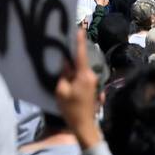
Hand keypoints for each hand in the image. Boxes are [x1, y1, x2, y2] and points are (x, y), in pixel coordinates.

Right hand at [54, 34, 100, 149]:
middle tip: (62, 44)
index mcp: (84, 74)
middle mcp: (91, 75)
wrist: (84, 126)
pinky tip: (67, 75)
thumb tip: (65, 62)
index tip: (80, 28)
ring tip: (62, 60)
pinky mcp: (91, 87)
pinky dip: (74, 73)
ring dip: (72, 65)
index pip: (81, 54)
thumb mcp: (61, 91)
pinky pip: (81, 75)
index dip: (79, 40)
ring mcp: (92, 81)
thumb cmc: (71, 109)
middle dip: (72, 54)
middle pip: (80, 60)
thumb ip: (63, 75)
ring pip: (80, 68)